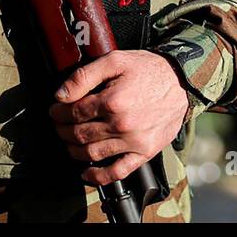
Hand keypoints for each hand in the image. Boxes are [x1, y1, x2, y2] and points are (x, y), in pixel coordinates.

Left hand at [48, 50, 187, 185]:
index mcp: (112, 101)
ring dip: (73, 150)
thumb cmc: (148, 69)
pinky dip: (98, 176)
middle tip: (59, 124)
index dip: (59, 112)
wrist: (181, 81)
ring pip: (92, 153)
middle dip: (62, 130)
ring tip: (69, 142)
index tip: (55, 110)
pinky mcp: (144, 152)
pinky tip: (86, 172)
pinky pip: (118, 172)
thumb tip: (60, 95)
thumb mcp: (114, 60)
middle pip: (79, 134)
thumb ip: (84, 76)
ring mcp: (133, 142)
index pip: (73, 112)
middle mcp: (121, 124)